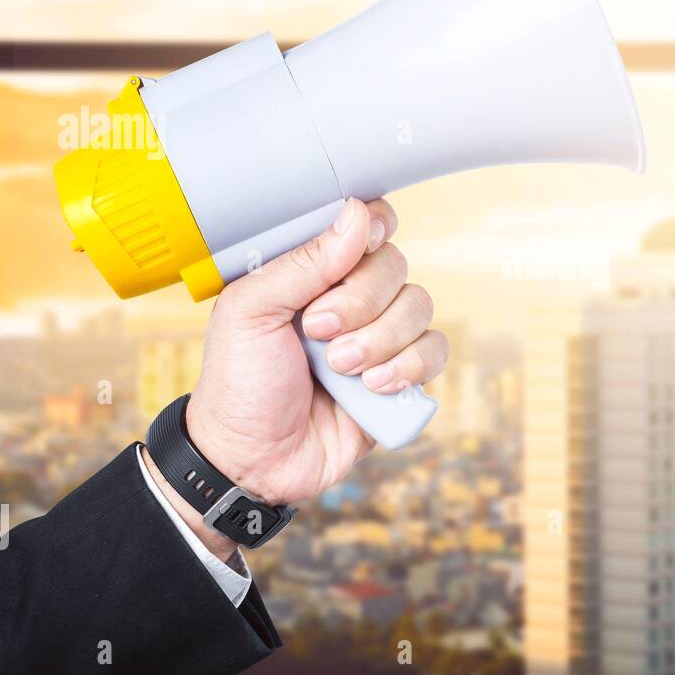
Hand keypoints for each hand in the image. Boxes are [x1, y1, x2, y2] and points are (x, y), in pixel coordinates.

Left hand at [172, 198, 447, 524]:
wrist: (253, 460)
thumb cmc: (239, 383)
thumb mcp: (250, 311)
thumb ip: (303, 262)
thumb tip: (358, 214)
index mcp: (312, 270)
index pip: (363, 223)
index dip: (371, 229)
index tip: (359, 247)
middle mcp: (351, 297)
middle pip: (396, 264)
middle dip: (362, 301)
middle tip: (319, 332)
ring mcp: (379, 335)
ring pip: (420, 305)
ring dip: (381, 339)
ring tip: (340, 369)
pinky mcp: (401, 375)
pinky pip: (435, 350)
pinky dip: (408, 367)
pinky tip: (372, 388)